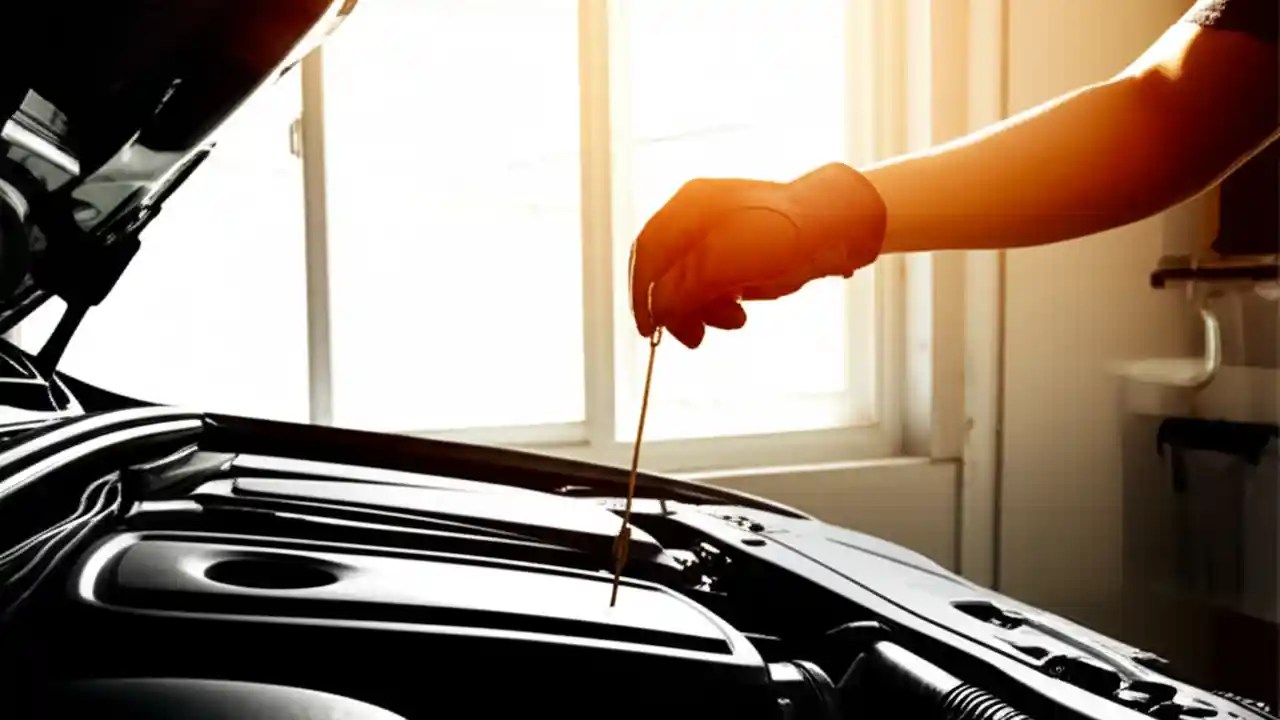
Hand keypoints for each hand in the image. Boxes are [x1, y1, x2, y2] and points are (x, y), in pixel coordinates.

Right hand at [628, 163, 887, 347]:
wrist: (845, 223)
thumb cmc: (790, 236)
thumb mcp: (729, 264)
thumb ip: (686, 286)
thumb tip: (657, 310)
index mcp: (690, 207)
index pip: (648, 253)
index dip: (642, 295)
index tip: (648, 331)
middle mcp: (698, 215)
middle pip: (666, 270)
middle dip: (678, 308)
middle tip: (695, 339)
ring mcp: (718, 232)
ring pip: (690, 280)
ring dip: (704, 308)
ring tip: (735, 321)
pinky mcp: (738, 249)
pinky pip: (713, 281)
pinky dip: (721, 301)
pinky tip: (742, 310)